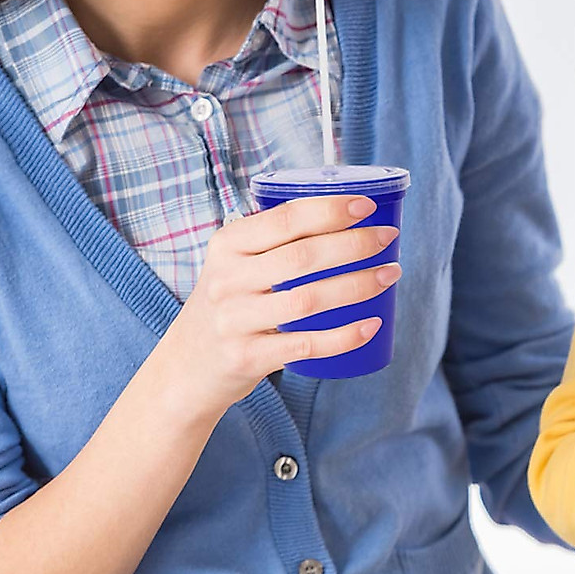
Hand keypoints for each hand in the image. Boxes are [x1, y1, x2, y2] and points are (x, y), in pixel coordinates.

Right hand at [158, 194, 400, 420]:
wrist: (185, 367)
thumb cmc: (229, 304)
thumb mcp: (234, 264)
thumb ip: (273, 240)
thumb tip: (345, 212)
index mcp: (227, 245)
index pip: (284, 219)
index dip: (330, 210)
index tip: (367, 206)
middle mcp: (227, 280)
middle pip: (302, 257)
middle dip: (355, 245)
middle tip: (389, 239)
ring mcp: (235, 321)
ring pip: (309, 300)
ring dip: (358, 285)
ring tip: (390, 274)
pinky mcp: (247, 358)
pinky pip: (305, 346)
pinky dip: (344, 336)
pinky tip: (372, 324)